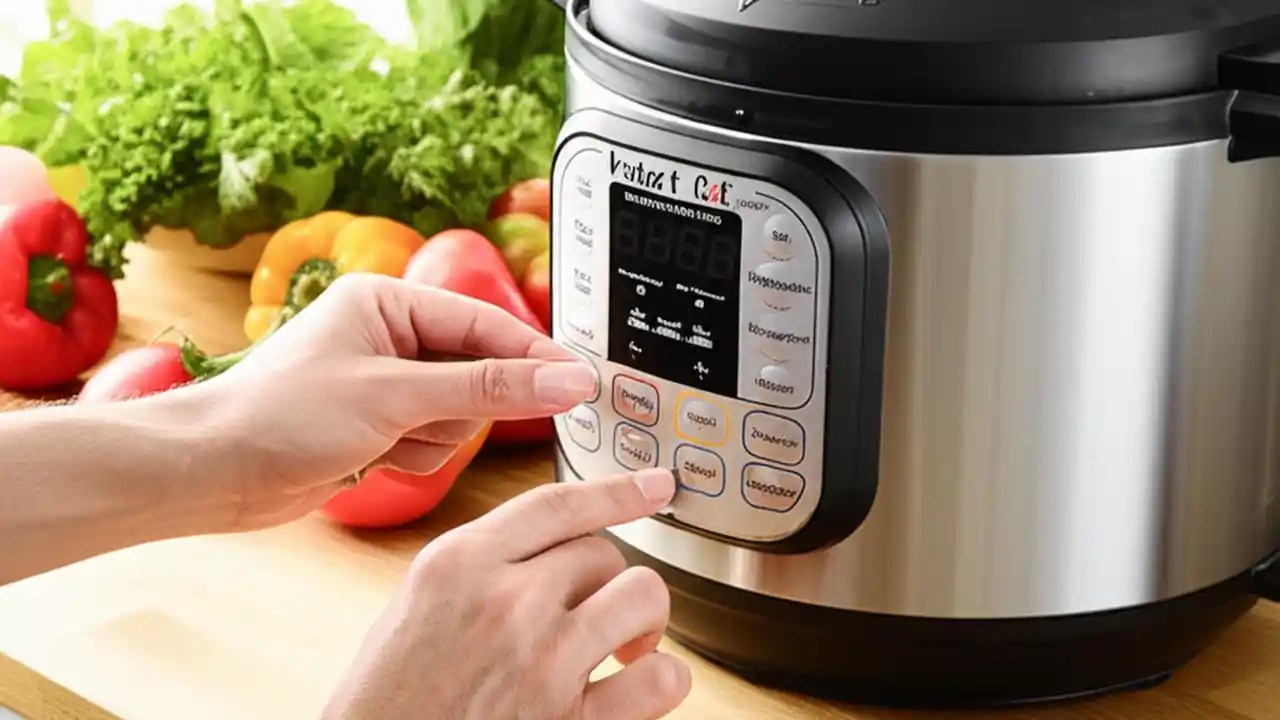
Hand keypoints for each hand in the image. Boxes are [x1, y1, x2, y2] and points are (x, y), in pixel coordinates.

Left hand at [185, 272, 596, 528]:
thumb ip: (488, 388)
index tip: (580, 383)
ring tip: (378, 439)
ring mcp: (382, 383)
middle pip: (476, 373)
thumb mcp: (396, 396)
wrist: (211, 473)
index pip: (484, 323)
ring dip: (428, 438)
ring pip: (456, 415)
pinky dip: (410, 457)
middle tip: (417, 420)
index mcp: (387, 301)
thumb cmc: (278, 414)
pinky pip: (430, 442)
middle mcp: (387, 336)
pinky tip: (368, 457)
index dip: (533, 356)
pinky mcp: (375, 425)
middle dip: (452, 409)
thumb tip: (564, 380)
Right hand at [324, 467, 691, 719]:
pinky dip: (662, 679)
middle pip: (603, 552)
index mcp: (457, 564)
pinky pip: (661, 678)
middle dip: (607, 583)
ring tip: (626, 648)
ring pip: (643, 595)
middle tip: (596, 616)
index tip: (654, 485)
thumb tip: (545, 552)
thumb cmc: (384, 703)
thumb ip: (477, 569)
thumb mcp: (415, 609)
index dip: (617, 490)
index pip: (556, 504)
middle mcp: (505, 602)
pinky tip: (636, 688)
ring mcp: (543, 661)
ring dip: (644, 621)